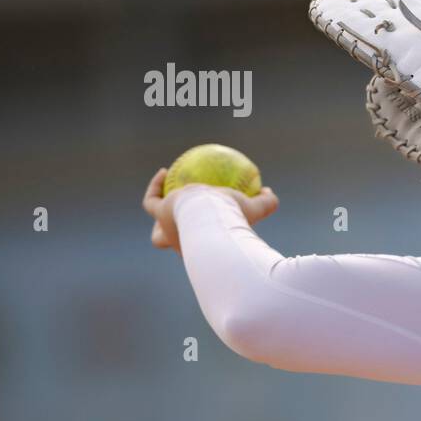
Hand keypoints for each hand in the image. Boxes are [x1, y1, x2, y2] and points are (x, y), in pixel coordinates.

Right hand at [142, 167, 278, 254]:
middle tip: (176, 218)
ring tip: (167, 191)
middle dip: (167, 234)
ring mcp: (167, 229)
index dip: (199, 238)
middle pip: (166, 243)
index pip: (198, 246)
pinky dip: (155, 186)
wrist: (210, 219)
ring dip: (159, 212)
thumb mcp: (255, 211)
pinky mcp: (159, 213)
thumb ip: (267, 203)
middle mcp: (180, 243)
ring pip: (155, 224)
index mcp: (200, 249)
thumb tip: (269, 191)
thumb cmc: (233, 219)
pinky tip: (164, 171)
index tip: (204, 224)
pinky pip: (151, 200)